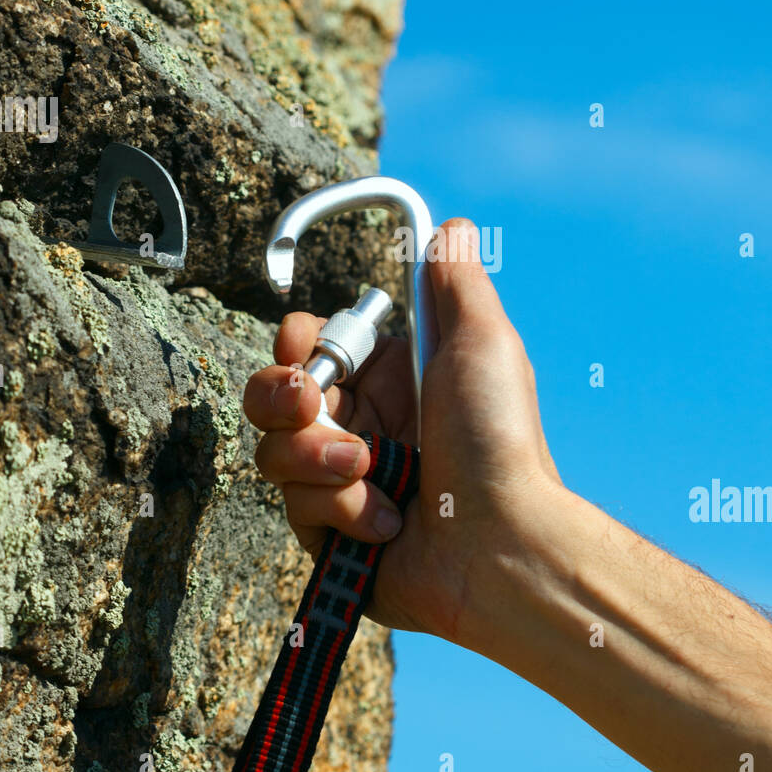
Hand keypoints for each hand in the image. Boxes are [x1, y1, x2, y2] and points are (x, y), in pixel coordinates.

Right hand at [243, 218, 563, 640]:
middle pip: (272, 394)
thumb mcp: (485, 344)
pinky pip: (294, 506)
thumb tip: (451, 227)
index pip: (311, 345)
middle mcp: (362, 426)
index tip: (302, 345)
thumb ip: (456, 281)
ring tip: (374, 473)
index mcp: (392, 379)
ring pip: (273, 450)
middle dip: (282, 396)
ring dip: (320, 458)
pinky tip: (387, 521)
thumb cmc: (498, 441)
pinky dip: (340, 509)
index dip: (296, 342)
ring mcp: (341, 482)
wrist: (499, 544)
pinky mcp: (330, 534)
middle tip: (311, 404)